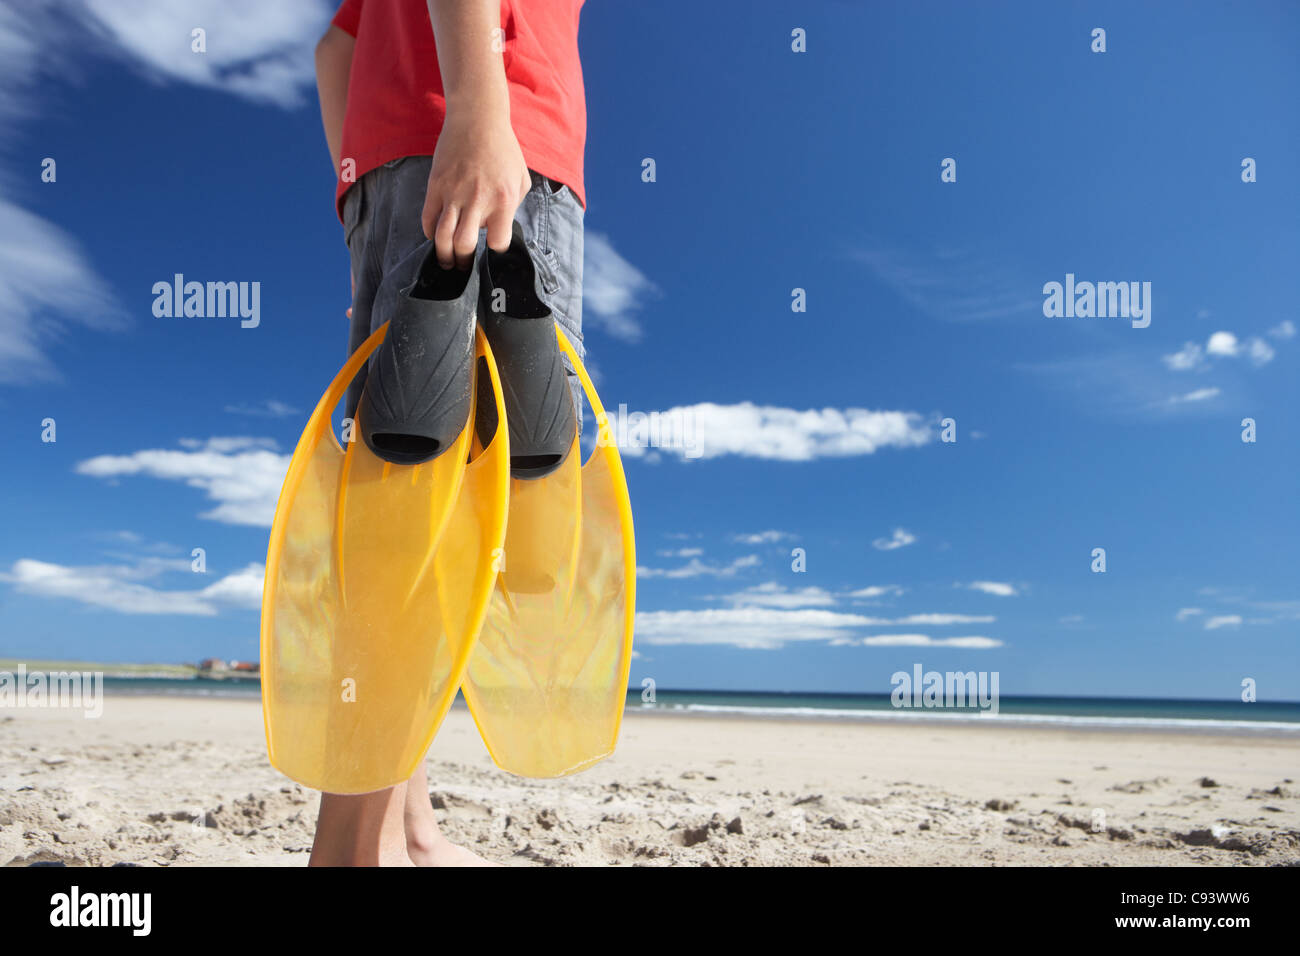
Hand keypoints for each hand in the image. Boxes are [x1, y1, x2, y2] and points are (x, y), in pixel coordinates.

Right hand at [422, 110, 530, 269]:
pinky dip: (429, 232)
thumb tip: (496, 226)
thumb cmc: (503, 149)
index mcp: (503, 201)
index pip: (497, 243)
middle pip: (463, 246)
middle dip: (463, 261)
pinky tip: (435, 234)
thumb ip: (513, 206)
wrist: (477, 119)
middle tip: (462, 265)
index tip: (492, 243)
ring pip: (441, 237)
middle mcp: (478, 200)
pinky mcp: (435, 185)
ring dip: (443, 254)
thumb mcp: (521, 178)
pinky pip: (427, 218)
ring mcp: (453, 193)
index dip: (495, 247)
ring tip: (446, 260)